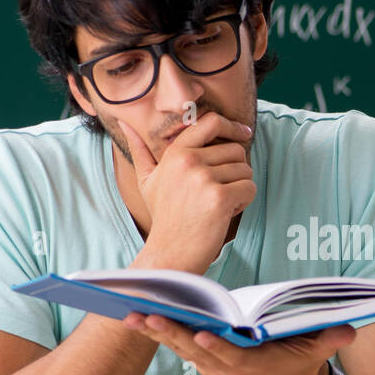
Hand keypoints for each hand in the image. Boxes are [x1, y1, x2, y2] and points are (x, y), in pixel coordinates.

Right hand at [117, 114, 254, 274]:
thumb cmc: (163, 217)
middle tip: (217, 193)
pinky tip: (225, 213)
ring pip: (245, 171)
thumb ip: (140, 151)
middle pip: (236, 151)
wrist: (169, 252)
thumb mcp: (148, 180)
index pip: (211, 122)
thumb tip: (125, 125)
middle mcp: (189, 162)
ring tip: (217, 205)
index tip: (243, 135)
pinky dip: (244, 202)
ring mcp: (203, 179)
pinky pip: (249, 188)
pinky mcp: (219, 198)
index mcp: (175, 153)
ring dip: (239, 189)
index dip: (232, 127)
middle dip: (235, 172)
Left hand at [121, 312, 355, 374]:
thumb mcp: (319, 353)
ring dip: (155, 332)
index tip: (198, 334)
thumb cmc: (302, 365)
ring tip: (129, 314)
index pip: (229, 354)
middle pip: (193, 350)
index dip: (213, 346)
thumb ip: (330, 340)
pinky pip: (178, 346)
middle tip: (144, 316)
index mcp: (251, 364)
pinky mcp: (205, 362)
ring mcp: (213, 367)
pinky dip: (158, 333)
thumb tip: (349, 331)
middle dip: (168, 333)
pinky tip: (139, 318)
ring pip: (179, 348)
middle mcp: (226, 368)